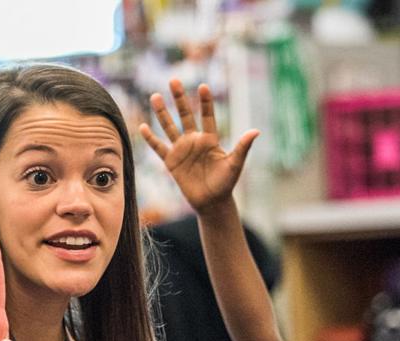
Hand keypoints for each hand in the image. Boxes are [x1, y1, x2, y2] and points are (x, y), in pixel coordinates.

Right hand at [140, 79, 259, 213]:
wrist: (212, 202)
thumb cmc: (226, 183)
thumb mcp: (235, 164)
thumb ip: (242, 147)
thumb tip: (256, 131)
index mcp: (210, 139)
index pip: (207, 116)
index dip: (205, 102)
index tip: (202, 86)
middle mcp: (194, 141)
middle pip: (185, 115)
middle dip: (180, 99)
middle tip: (174, 80)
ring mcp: (182, 150)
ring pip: (169, 127)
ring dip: (162, 113)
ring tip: (155, 96)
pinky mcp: (172, 162)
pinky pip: (159, 148)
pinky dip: (151, 138)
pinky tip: (143, 127)